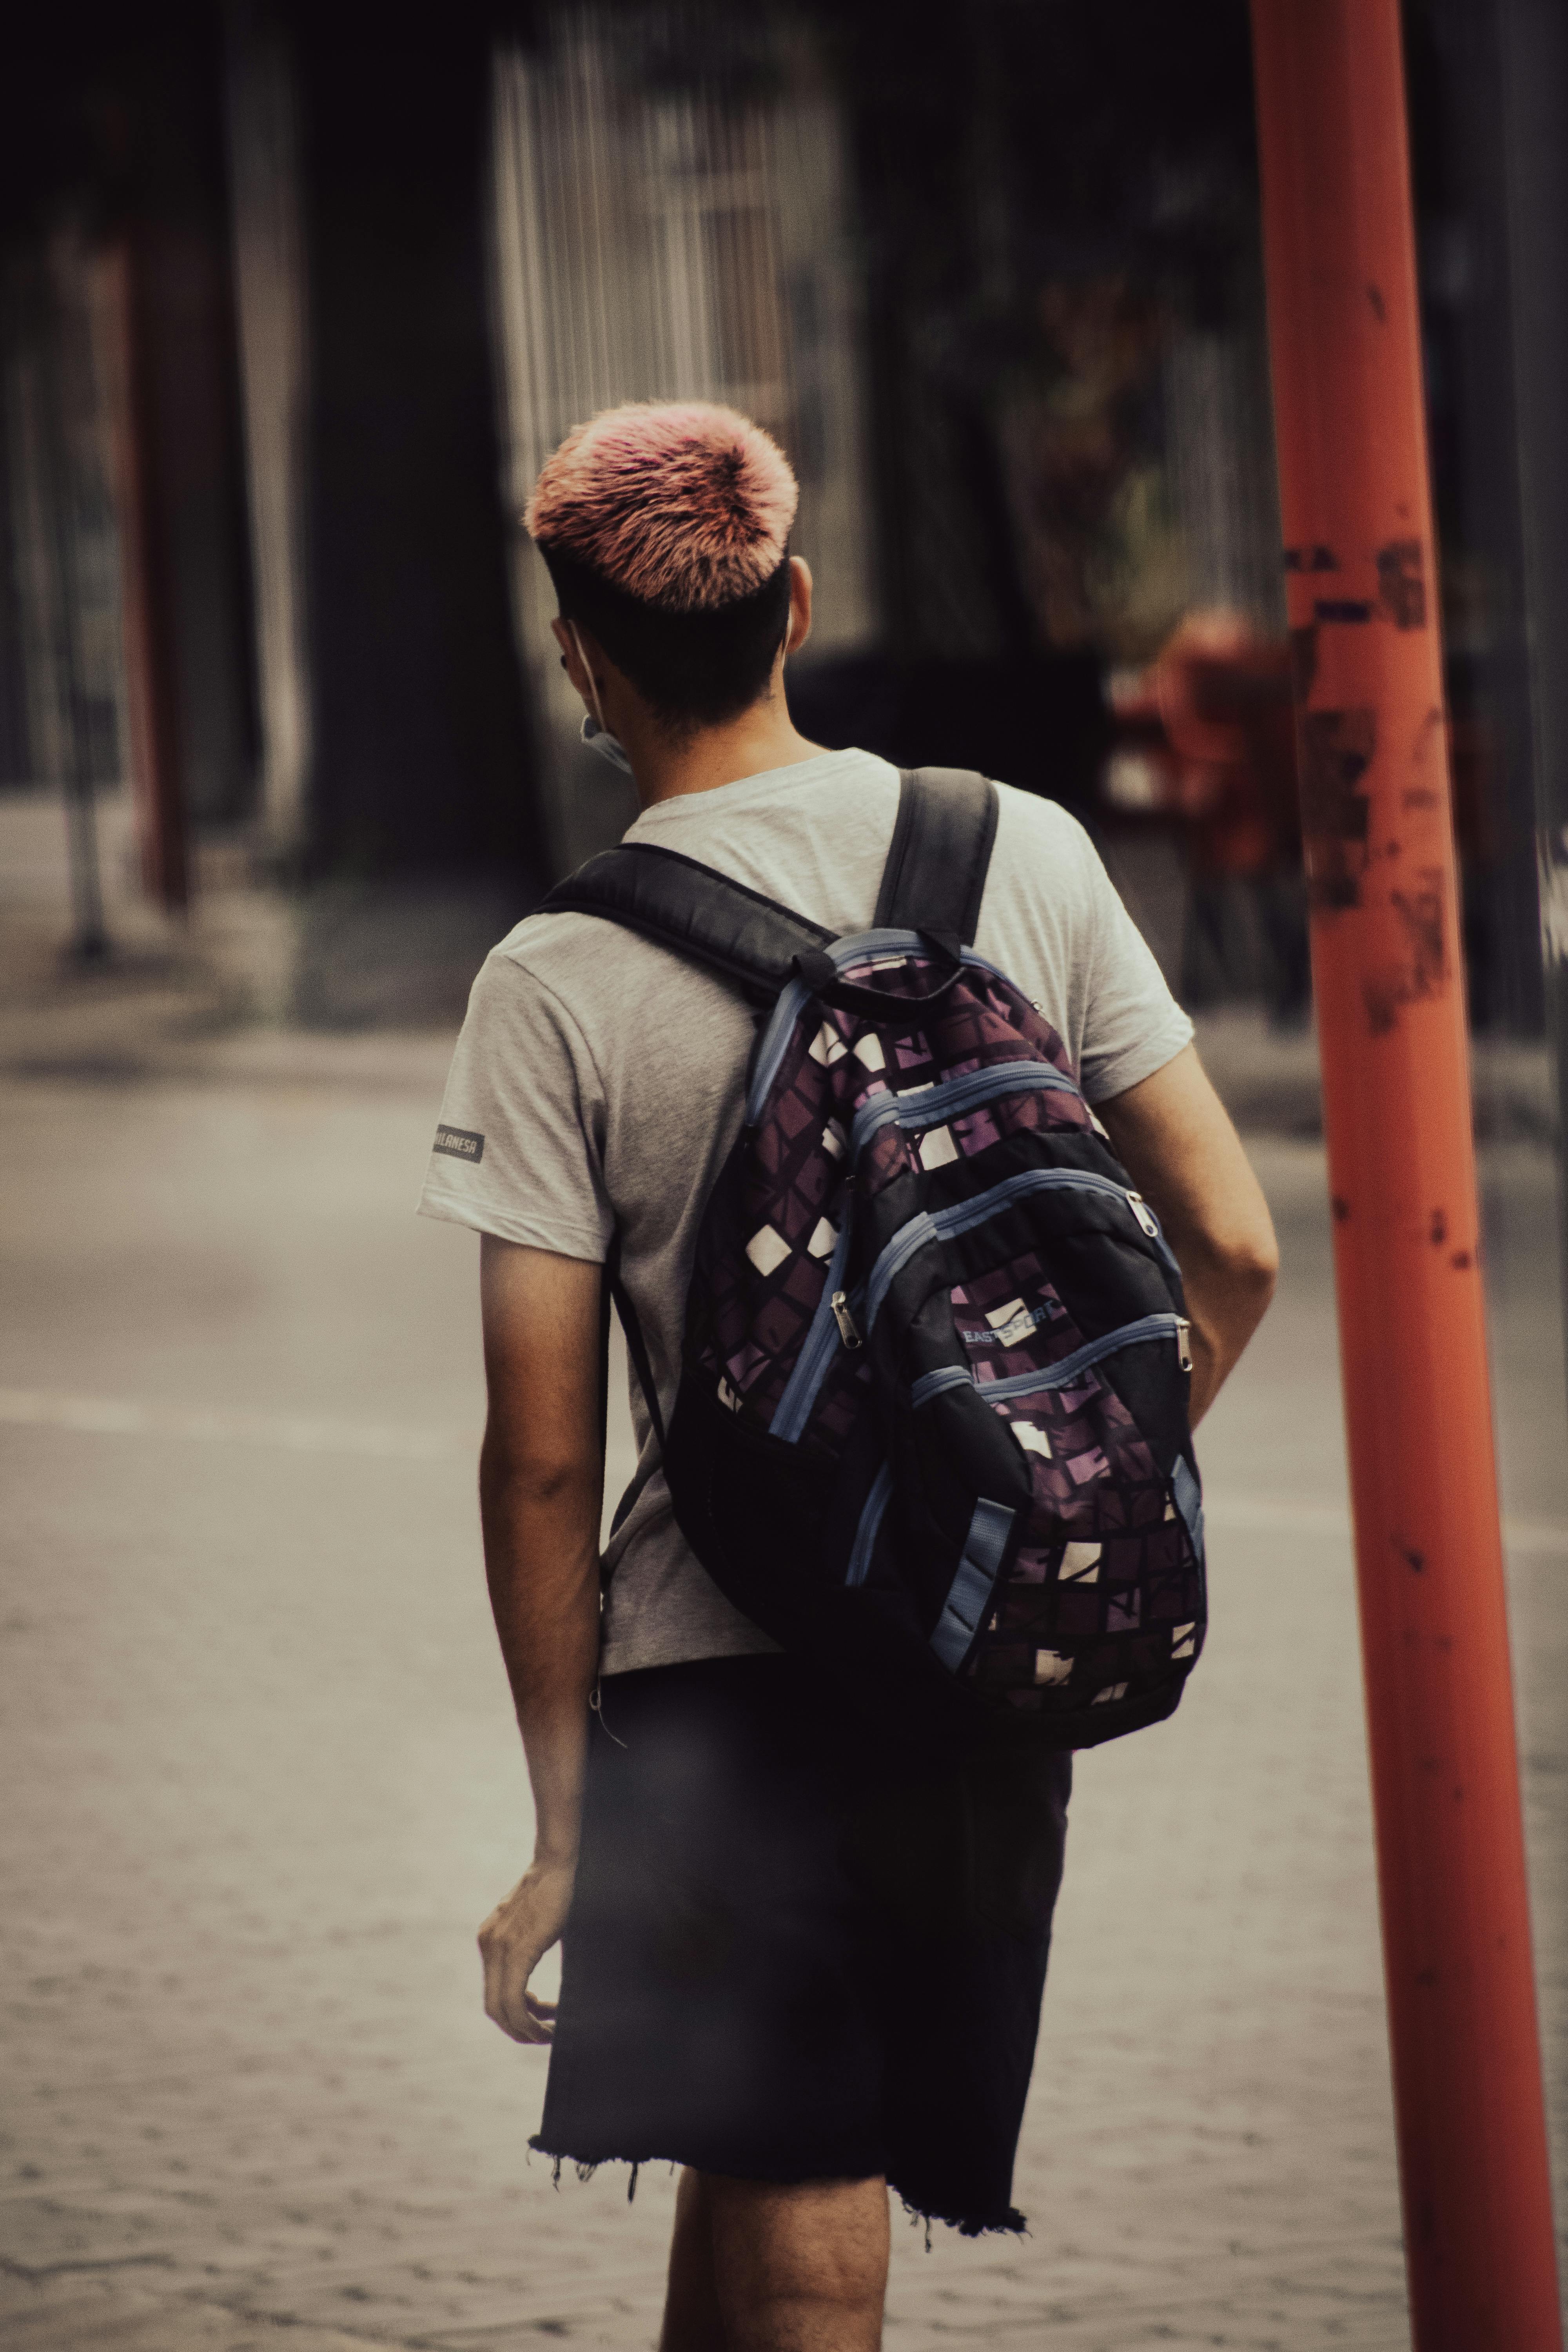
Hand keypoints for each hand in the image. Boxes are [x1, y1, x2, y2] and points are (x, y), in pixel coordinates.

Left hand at [478, 1855, 575, 2043]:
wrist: (559, 1863)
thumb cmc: (557, 1892)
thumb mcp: (533, 1926)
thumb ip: (527, 1950)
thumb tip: (536, 1986)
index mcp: (490, 1941)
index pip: (493, 1994)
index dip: (513, 2018)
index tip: (538, 2023)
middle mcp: (488, 1946)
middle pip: (493, 2008)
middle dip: (518, 2030)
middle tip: (543, 2037)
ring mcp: (498, 1948)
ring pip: (501, 2008)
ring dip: (525, 2028)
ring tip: (549, 2033)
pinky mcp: (517, 1950)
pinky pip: (514, 1998)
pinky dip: (528, 2018)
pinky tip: (548, 2023)